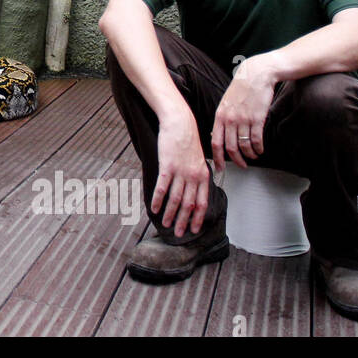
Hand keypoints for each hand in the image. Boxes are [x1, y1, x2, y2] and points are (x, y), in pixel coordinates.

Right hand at [151, 105, 211, 237]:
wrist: (180, 124)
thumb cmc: (188, 141)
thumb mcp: (198, 160)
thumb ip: (198, 176)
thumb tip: (195, 191)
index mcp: (203, 176)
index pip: (202, 203)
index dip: (197, 218)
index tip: (194, 230)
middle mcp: (194, 176)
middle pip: (188, 204)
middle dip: (184, 221)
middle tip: (179, 234)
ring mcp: (181, 172)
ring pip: (175, 199)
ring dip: (170, 214)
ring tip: (166, 225)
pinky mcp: (167, 166)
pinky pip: (162, 188)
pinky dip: (158, 200)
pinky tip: (154, 209)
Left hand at [211, 56, 276, 169]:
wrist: (256, 75)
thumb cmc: (241, 89)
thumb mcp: (226, 103)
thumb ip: (223, 119)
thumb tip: (220, 134)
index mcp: (219, 116)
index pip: (215, 142)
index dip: (218, 158)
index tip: (220, 168)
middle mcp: (229, 119)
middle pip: (230, 147)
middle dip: (237, 160)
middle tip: (242, 166)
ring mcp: (243, 119)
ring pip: (244, 145)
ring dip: (250, 154)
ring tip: (253, 156)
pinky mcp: (257, 118)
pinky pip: (256, 139)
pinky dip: (258, 148)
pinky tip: (260, 149)